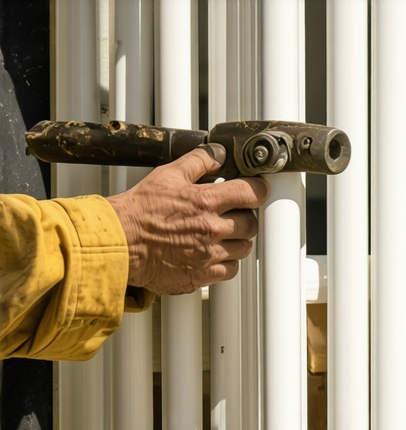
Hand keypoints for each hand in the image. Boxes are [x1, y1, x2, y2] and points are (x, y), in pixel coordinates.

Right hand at [107, 144, 269, 294]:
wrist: (121, 243)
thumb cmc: (139, 211)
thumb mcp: (167, 175)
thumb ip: (197, 162)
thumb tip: (218, 154)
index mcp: (206, 202)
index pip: (251, 193)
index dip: (259, 190)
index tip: (258, 191)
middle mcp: (212, 229)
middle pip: (251, 224)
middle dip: (246, 216)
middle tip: (236, 214)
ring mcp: (208, 254)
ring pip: (243, 248)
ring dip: (238, 240)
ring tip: (223, 234)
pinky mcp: (201, 275)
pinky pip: (230, 270)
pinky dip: (227, 262)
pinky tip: (214, 253)